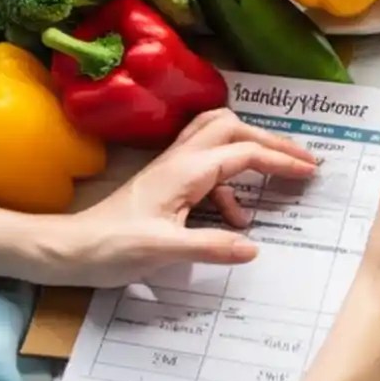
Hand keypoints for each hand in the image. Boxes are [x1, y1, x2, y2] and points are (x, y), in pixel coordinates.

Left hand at [35, 109, 316, 287]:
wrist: (69, 249)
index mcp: (185, 171)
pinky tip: (235, 217)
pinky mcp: (167, 181)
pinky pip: (209, 164)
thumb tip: (254, 247)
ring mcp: (172, 168)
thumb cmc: (110, 248)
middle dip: (271, 141)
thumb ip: (210, 247)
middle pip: (234, 128)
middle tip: (301, 162)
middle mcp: (181, 160)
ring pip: (218, 135)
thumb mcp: (162, 251)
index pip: (244, 153)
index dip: (281, 159)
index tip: (310, 171)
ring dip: (250, 147)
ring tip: (275, 173)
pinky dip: (231, 182)